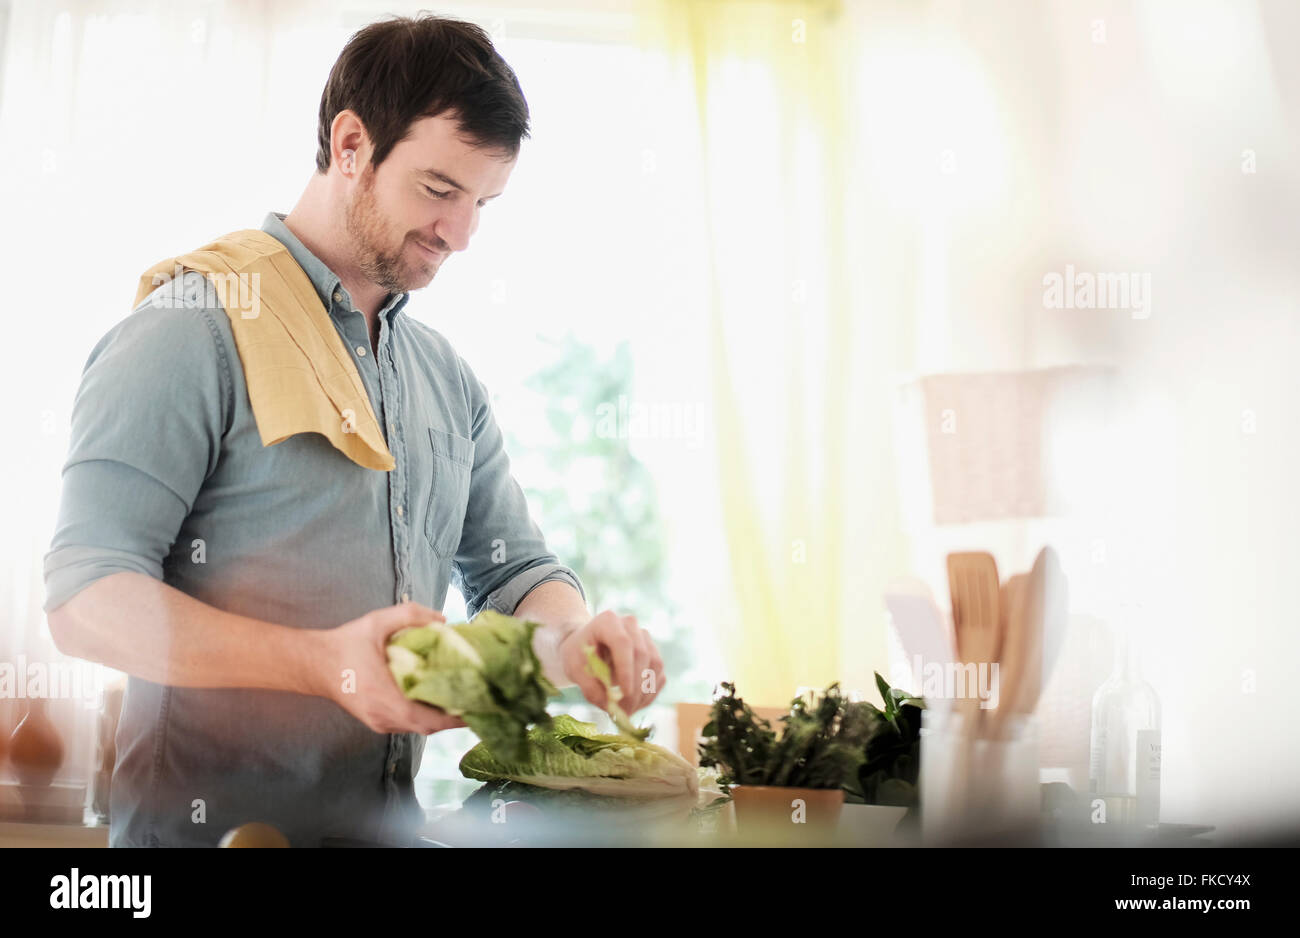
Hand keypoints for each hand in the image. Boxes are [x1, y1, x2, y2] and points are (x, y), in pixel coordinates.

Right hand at [317, 601, 466, 734]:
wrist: (314, 664)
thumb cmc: (345, 644)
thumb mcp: (377, 622)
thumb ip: (410, 615)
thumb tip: (442, 620)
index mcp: (385, 697)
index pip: (429, 718)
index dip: (456, 717)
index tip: (479, 706)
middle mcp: (383, 717)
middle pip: (428, 727)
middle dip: (454, 717)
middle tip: (477, 700)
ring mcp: (378, 722)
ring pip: (418, 728)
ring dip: (440, 718)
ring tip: (462, 700)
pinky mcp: (375, 721)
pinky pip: (406, 724)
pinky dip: (424, 716)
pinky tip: (436, 700)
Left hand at [559, 610, 665, 713]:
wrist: (586, 647)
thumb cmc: (578, 655)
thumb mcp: (574, 670)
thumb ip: (590, 687)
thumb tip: (611, 706)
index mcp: (607, 621)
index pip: (622, 643)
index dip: (626, 668)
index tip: (624, 693)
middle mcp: (630, 625)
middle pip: (641, 655)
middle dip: (635, 687)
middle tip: (624, 712)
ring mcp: (645, 638)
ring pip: (654, 666)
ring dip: (644, 693)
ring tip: (627, 711)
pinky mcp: (653, 653)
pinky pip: (659, 675)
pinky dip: (649, 694)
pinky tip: (634, 705)